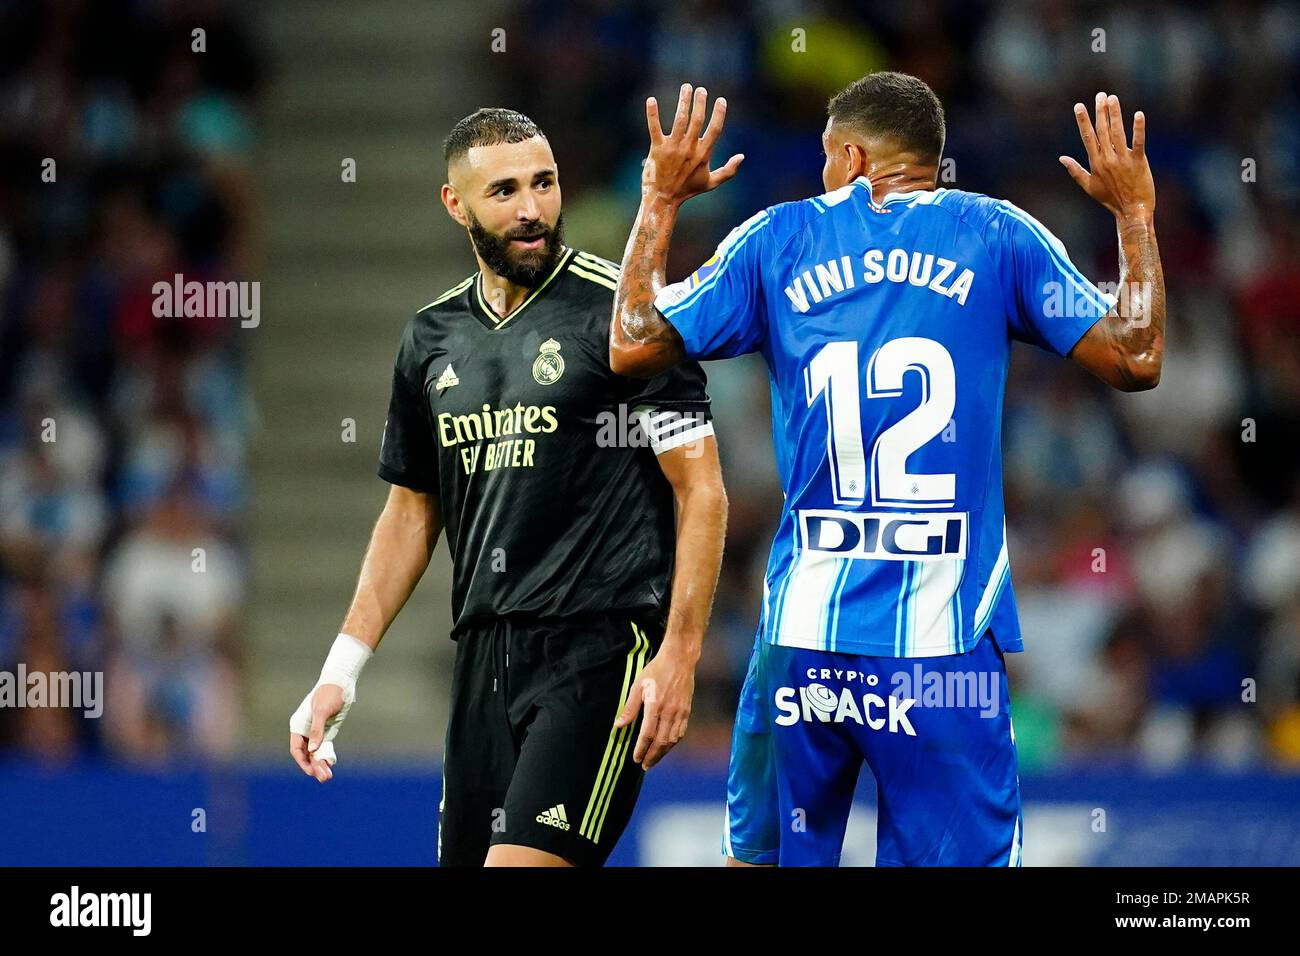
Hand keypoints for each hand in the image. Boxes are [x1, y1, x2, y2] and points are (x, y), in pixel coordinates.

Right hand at [289, 683, 344, 782]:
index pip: (297, 749)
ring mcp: (316, 732)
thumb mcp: (322, 711)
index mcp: (298, 726)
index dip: (303, 761)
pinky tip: (330, 766)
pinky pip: (324, 748)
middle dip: (314, 766)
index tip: (311, 771)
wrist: (341, 683)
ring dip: (321, 764)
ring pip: (316, 753)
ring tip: (327, 777)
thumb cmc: (329, 694)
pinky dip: (326, 757)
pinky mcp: (327, 731)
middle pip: (307, 754)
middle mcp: (305, 731)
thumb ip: (317, 730)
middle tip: (324, 778)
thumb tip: (313, 749)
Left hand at [615, 640, 697, 768]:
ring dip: (663, 752)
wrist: (679, 660)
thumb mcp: (638, 686)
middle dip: (652, 756)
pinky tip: (667, 747)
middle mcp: (669, 711)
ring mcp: (680, 712)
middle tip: (644, 765)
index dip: (641, 748)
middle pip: (661, 741)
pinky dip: (673, 743)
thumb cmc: (656, 670)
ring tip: (654, 760)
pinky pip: (681, 732)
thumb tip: (619, 725)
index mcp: (655, 705)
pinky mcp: (687, 711)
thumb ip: (629, 707)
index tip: (635, 758)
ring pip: (672, 739)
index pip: (647, 734)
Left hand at [643, 83, 743, 207]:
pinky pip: (654, 127)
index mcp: (703, 154)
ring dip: (684, 101)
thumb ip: (728, 171)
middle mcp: (689, 149)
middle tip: (701, 90)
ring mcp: (673, 148)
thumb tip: (742, 157)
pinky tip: (651, 100)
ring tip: (686, 87)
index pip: (715, 129)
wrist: (663, 199)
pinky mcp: (657, 149)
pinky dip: (652, 113)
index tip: (720, 100)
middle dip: (700, 102)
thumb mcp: (710, 183)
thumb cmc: (687, 190)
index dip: (719, 113)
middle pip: (697, 120)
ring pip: (680, 119)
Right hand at [1060, 92, 1154, 223]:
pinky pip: (1138, 142)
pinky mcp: (1139, 161)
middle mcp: (1108, 159)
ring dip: (1115, 115)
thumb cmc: (1110, 200)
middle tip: (1100, 95)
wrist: (1131, 211)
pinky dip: (1138, 128)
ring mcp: (1123, 160)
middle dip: (1100, 112)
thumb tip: (1061, 158)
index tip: (1079, 106)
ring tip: (1112, 99)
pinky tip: (1138, 114)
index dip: (1083, 121)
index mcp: (1096, 163)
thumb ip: (1075, 170)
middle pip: (1102, 131)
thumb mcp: (1089, 186)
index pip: (1088, 137)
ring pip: (1118, 133)